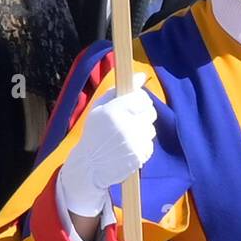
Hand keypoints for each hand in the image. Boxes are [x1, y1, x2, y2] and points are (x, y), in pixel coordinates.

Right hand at [58, 72, 156, 216]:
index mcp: (113, 110)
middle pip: (150, 111)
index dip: (138, 101)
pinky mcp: (140, 155)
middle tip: (127, 122)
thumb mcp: (99, 108)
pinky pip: (150, 143)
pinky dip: (141, 145)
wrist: (90, 165)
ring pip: (151, 128)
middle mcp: (125, 125)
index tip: (131, 106)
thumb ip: (119, 90)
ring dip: (142, 131)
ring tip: (125, 137)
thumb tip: (142, 76)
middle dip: (141, 115)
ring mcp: (134, 141)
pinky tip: (127, 148)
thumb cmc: (94, 132)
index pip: (141, 98)